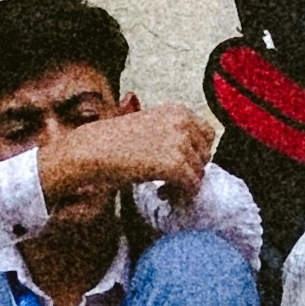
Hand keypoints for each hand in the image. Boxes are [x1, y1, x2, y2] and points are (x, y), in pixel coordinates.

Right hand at [38, 103, 217, 216]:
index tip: (179, 165)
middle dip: (190, 170)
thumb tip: (194, 157)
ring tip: (164, 188)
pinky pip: (192, 187)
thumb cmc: (117, 141)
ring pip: (199, 173)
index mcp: (178, 110)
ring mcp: (180, 142)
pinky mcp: (175, 164)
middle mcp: (183, 122)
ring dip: (183, 185)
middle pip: (205, 155)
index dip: (195, 154)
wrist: (96, 148)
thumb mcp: (151, 126)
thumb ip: (174, 135)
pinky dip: (179, 195)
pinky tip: (161, 192)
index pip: (207, 135)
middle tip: (171, 181)